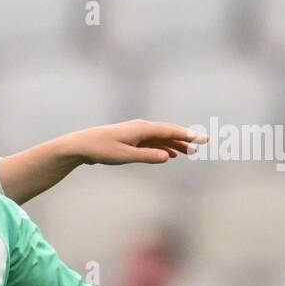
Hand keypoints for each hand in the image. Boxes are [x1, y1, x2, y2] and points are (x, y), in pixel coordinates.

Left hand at [65, 119, 206, 165]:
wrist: (81, 146)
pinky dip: (163, 148)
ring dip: (176, 145)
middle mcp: (141, 128)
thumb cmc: (101, 149)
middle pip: (168, 133)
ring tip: (190, 152)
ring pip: (161, 139)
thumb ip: (147, 156)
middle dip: (186, 139)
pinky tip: (169, 155)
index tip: (203, 138)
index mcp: (142, 129)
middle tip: (203, 144)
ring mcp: (136, 134)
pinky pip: (152, 143)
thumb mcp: (124, 156)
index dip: (187, 135)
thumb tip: (168, 156)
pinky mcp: (130, 141)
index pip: (170, 131)